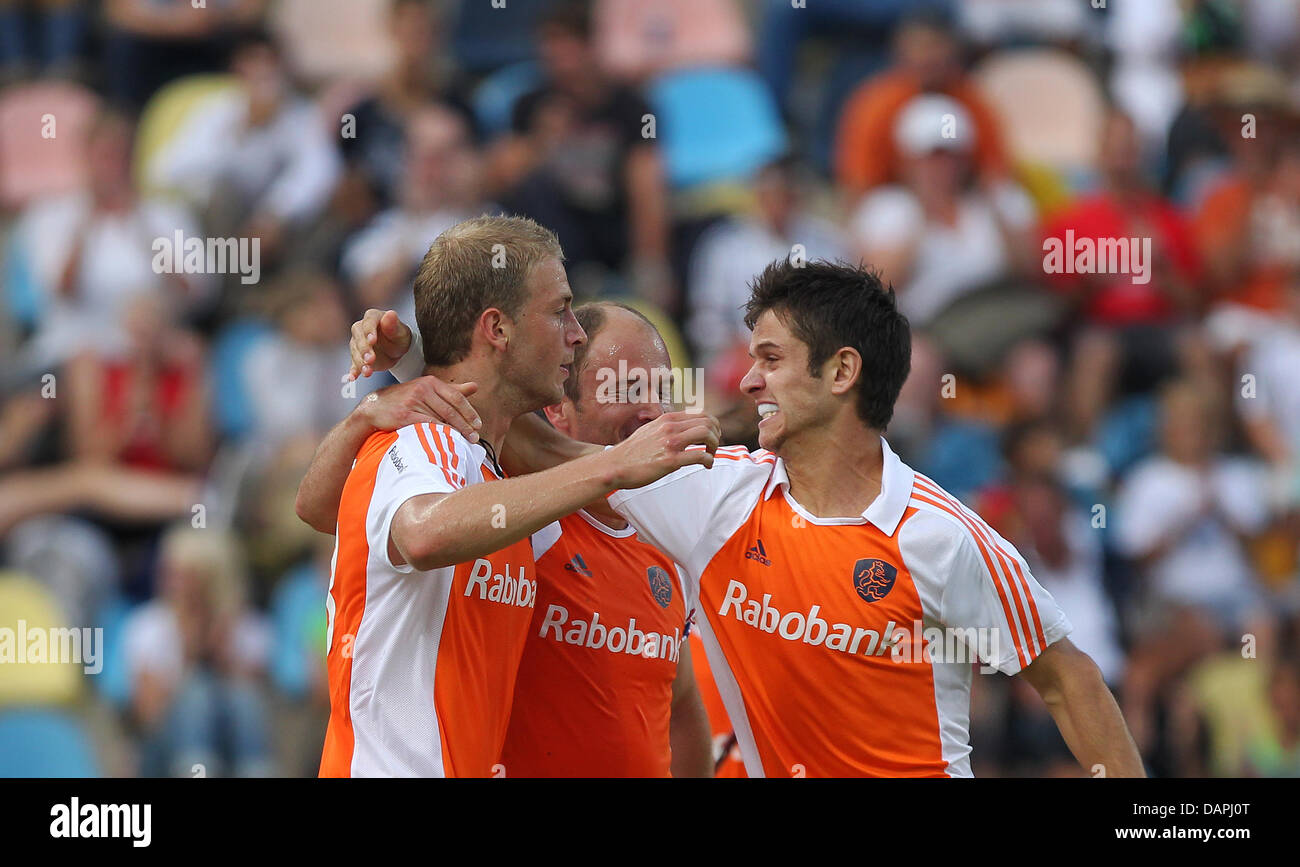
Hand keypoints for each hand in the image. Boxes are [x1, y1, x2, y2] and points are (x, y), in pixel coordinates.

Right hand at [349, 308, 411, 379]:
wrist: (398, 351)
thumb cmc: (399, 337)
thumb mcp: (401, 331)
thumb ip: (394, 324)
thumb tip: (390, 314)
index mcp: (373, 318)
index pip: (368, 322)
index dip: (369, 331)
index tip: (372, 340)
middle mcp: (362, 329)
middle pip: (359, 338)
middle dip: (364, 350)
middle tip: (371, 359)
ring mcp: (358, 343)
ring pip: (355, 352)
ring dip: (360, 362)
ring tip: (368, 372)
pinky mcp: (358, 357)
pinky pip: (353, 364)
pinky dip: (353, 371)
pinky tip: (352, 377)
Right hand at [358, 376, 480, 442]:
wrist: (374, 407)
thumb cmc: (404, 400)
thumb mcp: (427, 390)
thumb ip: (451, 390)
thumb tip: (475, 386)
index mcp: (430, 382)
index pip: (456, 397)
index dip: (469, 412)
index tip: (478, 425)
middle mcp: (423, 389)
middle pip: (450, 409)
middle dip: (465, 425)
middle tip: (475, 437)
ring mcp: (413, 401)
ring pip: (440, 418)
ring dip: (455, 431)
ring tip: (464, 441)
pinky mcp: (405, 414)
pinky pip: (427, 425)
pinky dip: (439, 433)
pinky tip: (447, 440)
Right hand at [606, 411, 719, 487]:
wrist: (615, 466)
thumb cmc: (632, 452)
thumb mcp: (650, 430)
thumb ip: (667, 428)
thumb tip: (683, 430)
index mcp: (666, 419)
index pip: (701, 414)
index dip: (712, 425)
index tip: (711, 437)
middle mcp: (670, 427)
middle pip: (708, 422)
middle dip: (716, 434)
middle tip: (713, 446)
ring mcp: (670, 443)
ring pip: (707, 434)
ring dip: (714, 446)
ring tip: (711, 455)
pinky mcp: (670, 460)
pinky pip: (699, 456)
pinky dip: (709, 460)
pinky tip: (706, 466)